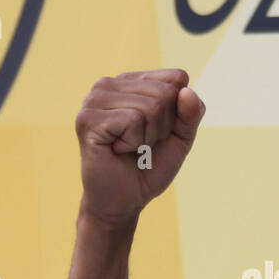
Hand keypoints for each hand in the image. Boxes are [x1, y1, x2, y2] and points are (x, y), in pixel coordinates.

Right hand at [74, 68, 205, 227]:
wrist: (124, 201)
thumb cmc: (149, 166)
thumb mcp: (180, 138)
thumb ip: (190, 114)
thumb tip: (187, 91)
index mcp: (131, 81)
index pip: (177, 78)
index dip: (177, 112)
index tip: (157, 131)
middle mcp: (109, 84)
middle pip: (165, 93)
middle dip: (162, 127)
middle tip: (142, 144)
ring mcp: (95, 99)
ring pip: (150, 106)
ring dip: (147, 136)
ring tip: (129, 147)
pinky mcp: (88, 118)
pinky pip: (133, 120)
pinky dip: (134, 142)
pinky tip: (117, 150)